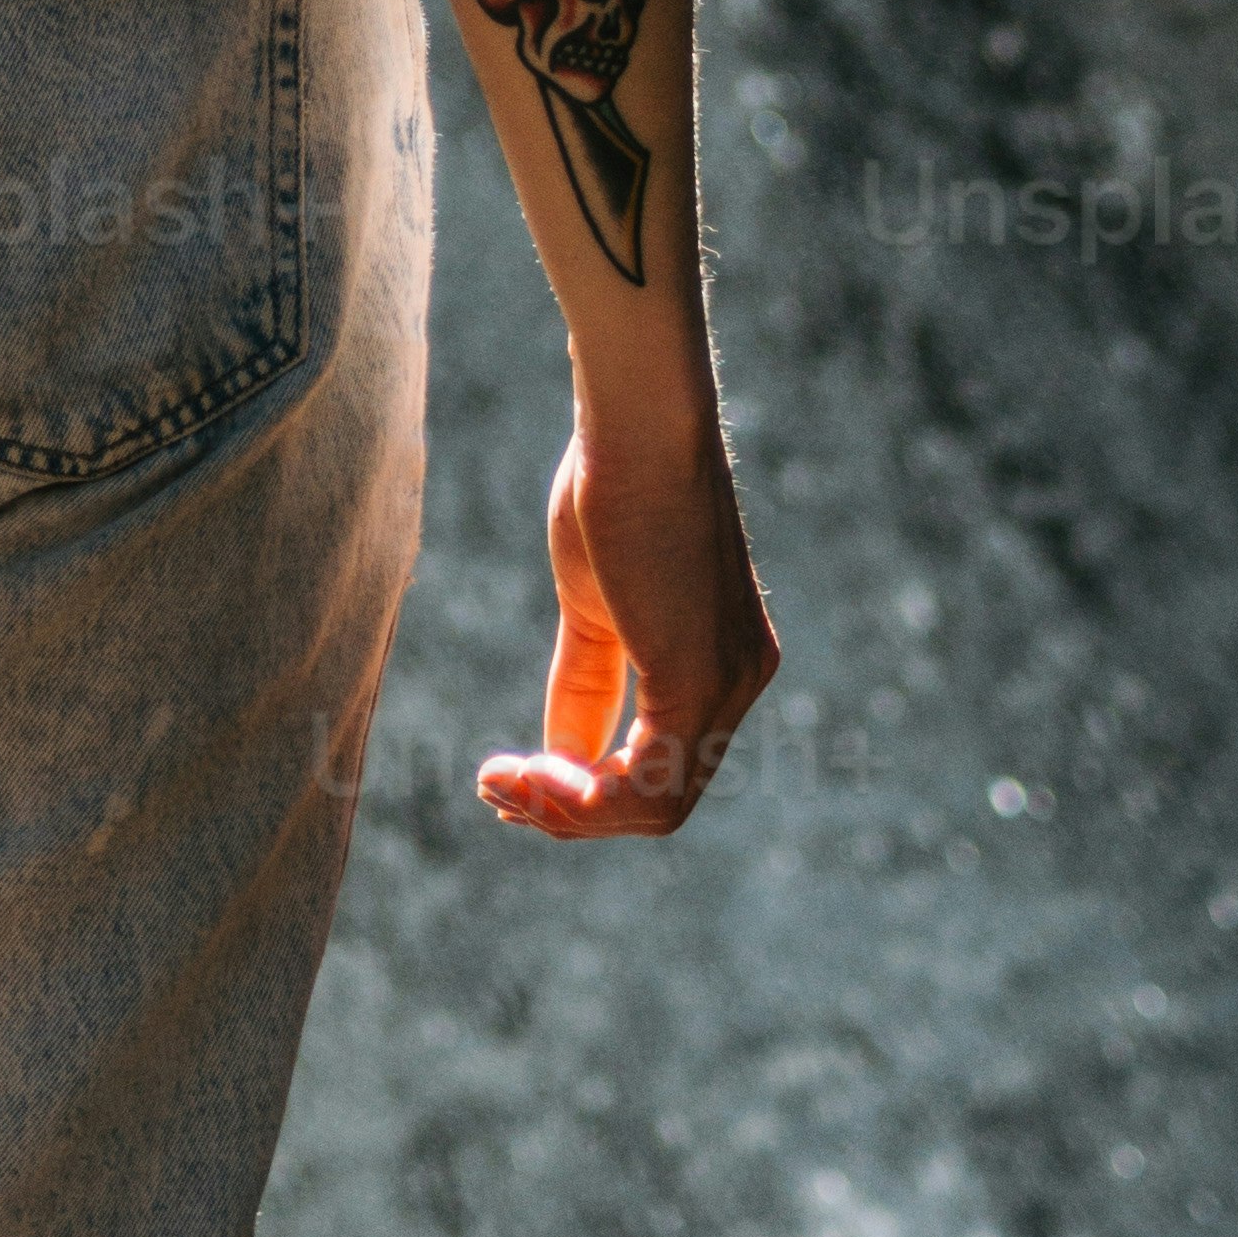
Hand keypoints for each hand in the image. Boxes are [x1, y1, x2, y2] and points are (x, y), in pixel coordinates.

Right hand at [478, 402, 774, 837]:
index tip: (511, 777)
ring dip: (569, 810)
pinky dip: (584, 797)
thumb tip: (557, 756)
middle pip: (662, 800)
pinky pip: (651, 786)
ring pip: (657, 808)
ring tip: (502, 784)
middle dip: (572, 810)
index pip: (663, 765)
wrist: (635, 425)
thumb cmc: (610, 485)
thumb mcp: (592, 606)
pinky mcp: (698, 681)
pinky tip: (528, 772)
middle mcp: (741, 681)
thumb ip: (588, 680)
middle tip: (496, 790)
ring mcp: (729, 685)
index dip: (586, 790)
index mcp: (722, 660)